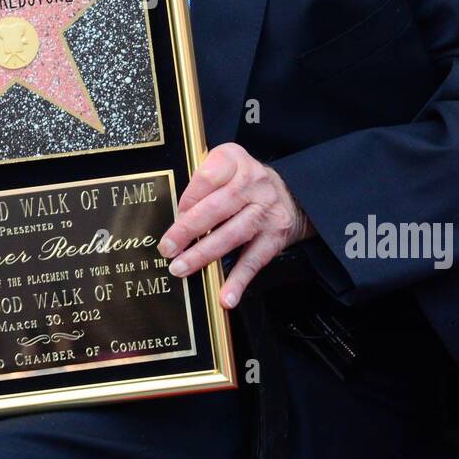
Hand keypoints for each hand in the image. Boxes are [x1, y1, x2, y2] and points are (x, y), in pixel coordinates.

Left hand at [158, 143, 313, 308]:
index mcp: (235, 161)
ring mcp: (266, 211)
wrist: (291, 195)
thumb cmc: (243, 183)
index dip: (188, 198)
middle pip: (217, 207)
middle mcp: (253, 183)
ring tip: (181, 268)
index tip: (175, 216)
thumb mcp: (224, 169)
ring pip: (233, 234)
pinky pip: (254, 260)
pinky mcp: (275, 237)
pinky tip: (225, 297)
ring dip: (204, 254)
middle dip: (188, 230)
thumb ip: (200, 185)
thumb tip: (175, 220)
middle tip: (167, 248)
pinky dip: (238, 281)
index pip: (208, 177)